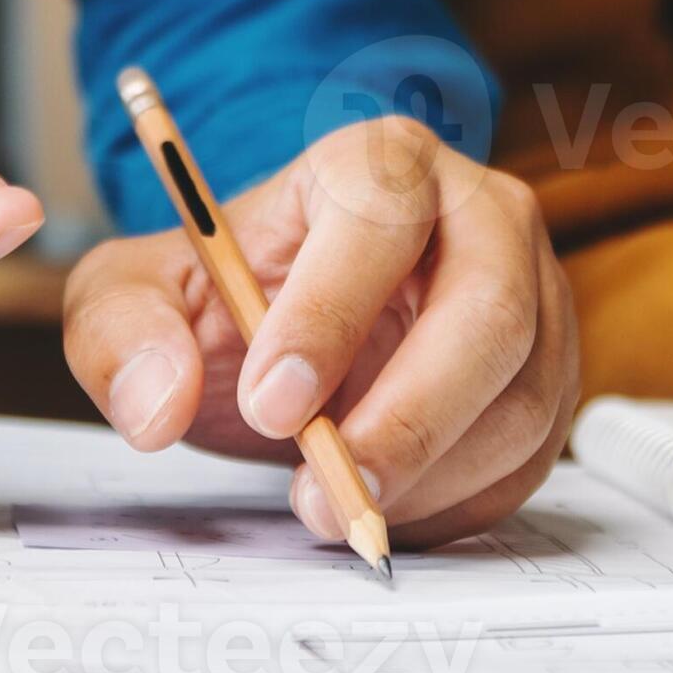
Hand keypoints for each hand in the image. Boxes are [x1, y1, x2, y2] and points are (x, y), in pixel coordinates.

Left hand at [63, 117, 580, 547]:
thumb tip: (155, 404)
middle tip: (325, 489)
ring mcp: (533, 297)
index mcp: (380, 164)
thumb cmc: (226, 298)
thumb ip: (123, 335)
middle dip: (408, 419)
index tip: (271, 404)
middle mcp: (480, 214)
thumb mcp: (135, 297)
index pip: (382, 218)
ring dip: (429, 476)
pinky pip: (533, 456)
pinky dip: (458, 502)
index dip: (330, 315)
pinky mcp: (548, 378)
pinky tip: (386, 508)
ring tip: (333, 507)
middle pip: (490, 312)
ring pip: (523, 397)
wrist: (287, 334)